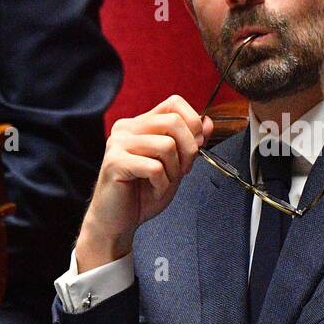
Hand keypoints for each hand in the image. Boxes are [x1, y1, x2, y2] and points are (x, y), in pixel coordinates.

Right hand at [75, 95, 212, 269]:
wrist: (118, 221)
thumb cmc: (143, 193)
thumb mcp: (175, 165)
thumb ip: (190, 142)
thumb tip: (208, 122)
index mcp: (140, 124)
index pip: (174, 103)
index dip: (193, 123)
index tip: (196, 147)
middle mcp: (127, 128)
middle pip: (174, 121)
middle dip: (189, 150)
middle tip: (182, 171)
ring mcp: (118, 143)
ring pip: (167, 145)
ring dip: (174, 171)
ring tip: (163, 183)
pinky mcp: (114, 162)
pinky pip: (154, 167)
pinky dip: (161, 184)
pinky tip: (153, 190)